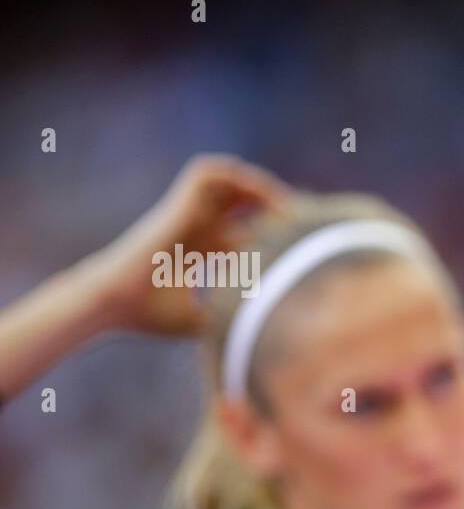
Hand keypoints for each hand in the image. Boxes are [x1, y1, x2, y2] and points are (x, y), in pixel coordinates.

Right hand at [73, 153, 292, 335]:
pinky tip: (263, 196)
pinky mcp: (178, 202)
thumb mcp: (202, 320)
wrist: (116, 299)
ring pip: (229, 183)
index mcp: (200, 252)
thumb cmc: (152, 313)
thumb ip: (230, 321)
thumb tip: (263, 337)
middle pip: (242, 207)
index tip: (301, 247)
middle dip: (274, 210)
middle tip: (304, 222)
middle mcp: (196, 228)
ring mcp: (187, 213)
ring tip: (288, 206)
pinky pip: (209, 171)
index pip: (245, 236)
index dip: (274, 237)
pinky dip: (237, 175)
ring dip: (259, 187)